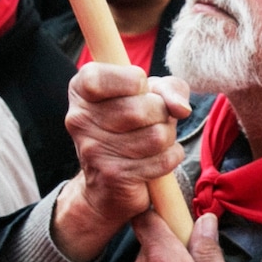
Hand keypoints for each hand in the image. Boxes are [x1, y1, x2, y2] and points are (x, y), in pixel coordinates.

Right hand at [53, 64, 188, 261]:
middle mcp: (80, 119)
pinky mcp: (114, 176)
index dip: (137, 81)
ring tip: (154, 141)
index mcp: (81, 90)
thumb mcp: (150, 95)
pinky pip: (163, 160)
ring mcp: (94, 150)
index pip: (114, 77)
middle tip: (152, 121)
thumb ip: (170, 89)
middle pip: (142, 108)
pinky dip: (170, 157)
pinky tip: (155, 159)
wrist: (106, 184)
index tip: (139, 90)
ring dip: (167, 137)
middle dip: (161, 114)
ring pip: (157, 136)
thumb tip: (181, 108)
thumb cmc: (131, 127)